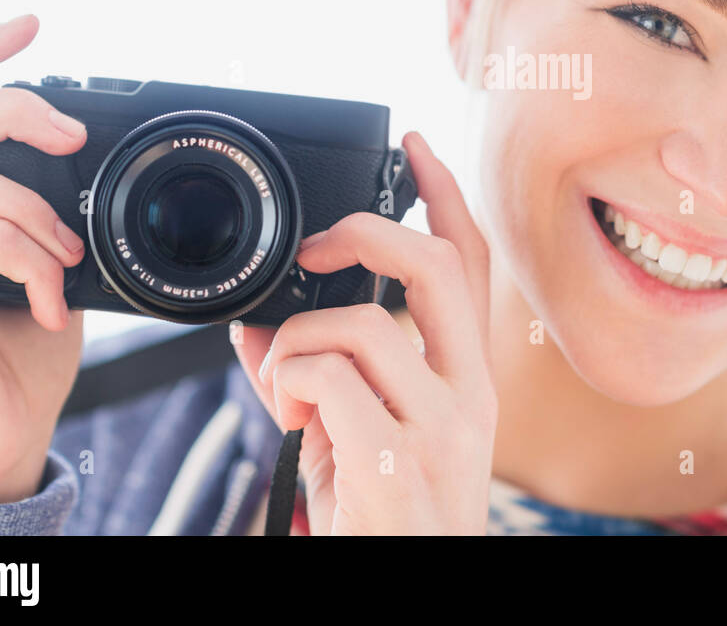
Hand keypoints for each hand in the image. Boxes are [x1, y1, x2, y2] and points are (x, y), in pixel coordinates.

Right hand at [0, 15, 86, 502]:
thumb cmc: (19, 346)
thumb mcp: (46, 257)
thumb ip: (45, 206)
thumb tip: (81, 161)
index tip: (33, 22)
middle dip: (15, 106)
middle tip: (74, 135)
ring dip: (35, 208)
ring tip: (67, 252)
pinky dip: (33, 262)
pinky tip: (52, 299)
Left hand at [236, 131, 495, 534]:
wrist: (408, 592)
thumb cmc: (384, 520)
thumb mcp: (354, 435)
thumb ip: (314, 373)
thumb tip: (256, 325)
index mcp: (467, 377)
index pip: (470, 264)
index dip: (445, 194)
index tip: (415, 144)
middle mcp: (470, 394)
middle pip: (434, 267)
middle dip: (366, 232)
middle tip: (315, 248)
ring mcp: (442, 429)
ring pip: (364, 325)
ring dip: (299, 343)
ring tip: (285, 383)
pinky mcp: (399, 464)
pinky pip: (329, 380)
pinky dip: (290, 382)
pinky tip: (292, 417)